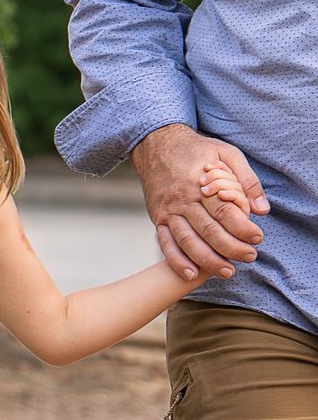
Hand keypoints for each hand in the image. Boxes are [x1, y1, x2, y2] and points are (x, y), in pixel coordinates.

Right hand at [131, 123, 268, 279]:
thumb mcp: (227, 153)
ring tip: (228, 272)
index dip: (242, 228)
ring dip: (208, 260)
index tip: (257, 238)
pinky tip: (191, 274)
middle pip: (209, 230)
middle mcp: (183, 200)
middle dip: (231, 248)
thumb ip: (247, 179)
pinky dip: (177, 261)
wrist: (156, 145)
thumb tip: (262, 209)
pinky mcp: (158, 219)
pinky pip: (166, 244)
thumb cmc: (196, 150)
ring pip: (188, 241)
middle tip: (249, 257)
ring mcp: (169, 212)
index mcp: (201, 184)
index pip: (225, 211)